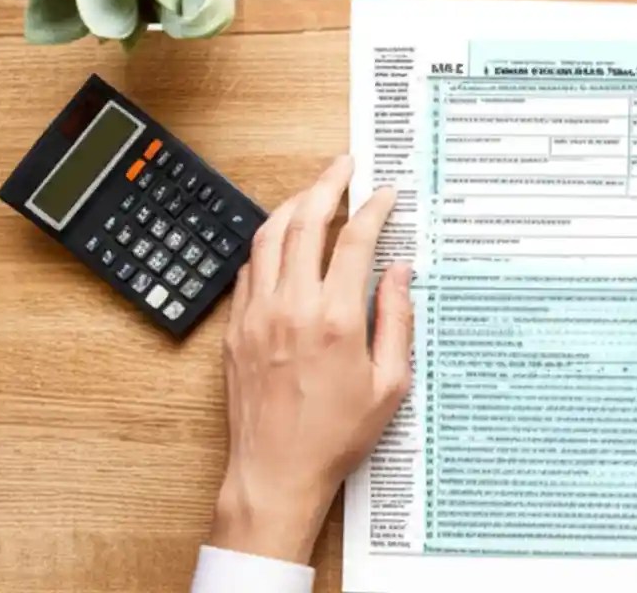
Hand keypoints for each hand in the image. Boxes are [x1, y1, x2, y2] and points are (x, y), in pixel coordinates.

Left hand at [209, 155, 413, 563]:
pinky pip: (249, 269)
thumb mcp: (390, 383)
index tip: (386, 193)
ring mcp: (257, 315)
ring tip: (314, 192)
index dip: (374, 208)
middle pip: (306, 221)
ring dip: (293, 205)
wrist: (276, 471)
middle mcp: (292, 308)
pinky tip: (284, 242)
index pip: (356, 241)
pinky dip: (268, 244)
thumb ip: (397, 319)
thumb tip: (400, 272)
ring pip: (269, 237)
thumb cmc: (337, 435)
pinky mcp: (236, 329)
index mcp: (337, 319)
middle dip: (328, 184)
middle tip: (344, 165)